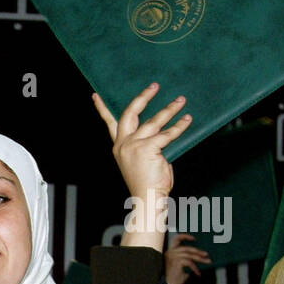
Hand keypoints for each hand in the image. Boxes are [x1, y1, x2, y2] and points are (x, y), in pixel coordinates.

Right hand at [92, 83, 190, 200]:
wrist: (148, 198)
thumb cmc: (148, 182)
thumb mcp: (143, 159)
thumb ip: (147, 142)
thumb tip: (162, 128)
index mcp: (119, 147)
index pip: (109, 123)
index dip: (102, 108)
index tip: (95, 96)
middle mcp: (123, 144)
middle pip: (129, 114)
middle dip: (142, 98)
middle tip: (154, 86)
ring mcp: (133, 146)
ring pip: (153, 121)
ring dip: (169, 109)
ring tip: (181, 100)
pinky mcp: (146, 148)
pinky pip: (166, 134)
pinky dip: (179, 127)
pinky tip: (187, 120)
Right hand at [164, 233, 210, 283]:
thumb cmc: (174, 278)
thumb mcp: (181, 266)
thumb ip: (187, 258)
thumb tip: (199, 254)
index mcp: (170, 252)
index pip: (176, 239)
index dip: (185, 236)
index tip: (194, 238)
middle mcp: (170, 252)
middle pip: (187, 248)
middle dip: (198, 251)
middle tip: (206, 254)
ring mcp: (173, 257)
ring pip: (190, 255)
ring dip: (200, 259)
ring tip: (207, 262)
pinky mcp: (176, 262)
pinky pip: (190, 263)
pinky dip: (195, 268)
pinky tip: (198, 273)